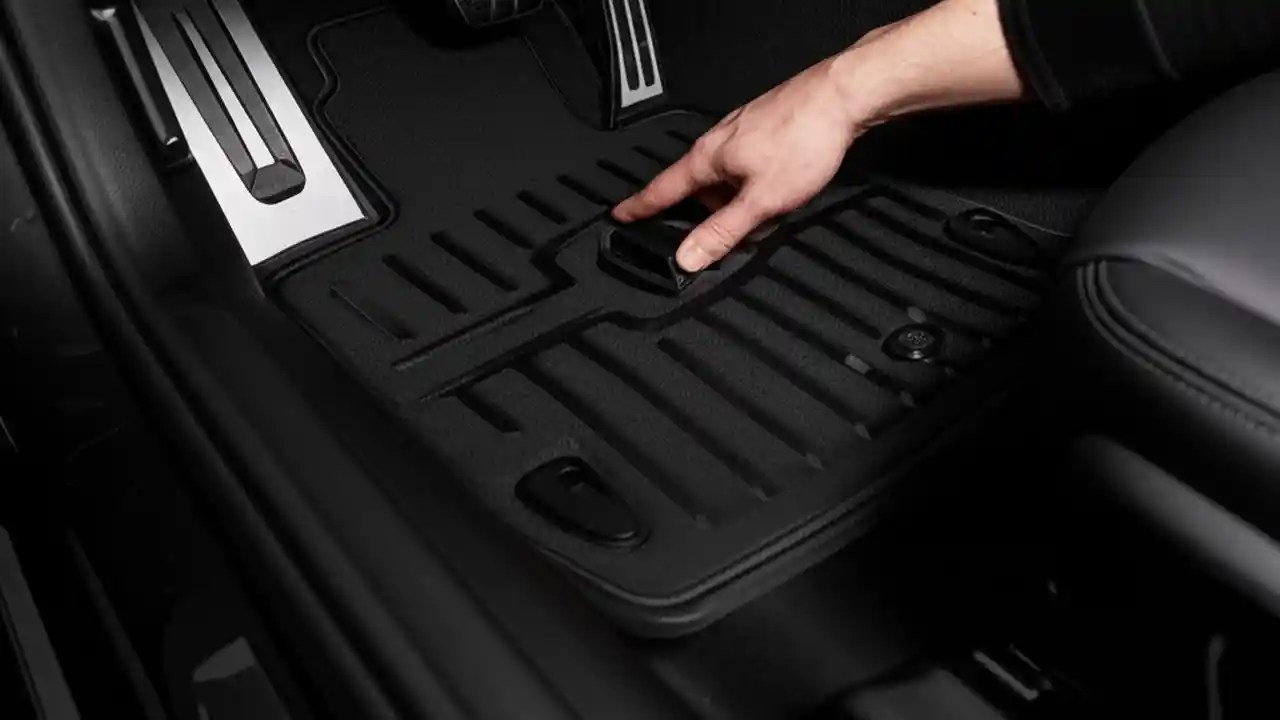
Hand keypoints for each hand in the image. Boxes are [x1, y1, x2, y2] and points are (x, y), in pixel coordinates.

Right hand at [612, 58, 866, 271]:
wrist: (843, 97)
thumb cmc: (804, 138)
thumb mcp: (761, 200)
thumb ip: (723, 231)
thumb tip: (688, 256)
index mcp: (707, 158)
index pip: (662, 189)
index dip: (639, 207)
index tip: (620, 216)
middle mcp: (719, 141)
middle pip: (700, 190)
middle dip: (711, 215)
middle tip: (728, 236)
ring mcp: (742, 133)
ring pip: (728, 180)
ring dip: (739, 201)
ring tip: (767, 213)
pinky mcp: (765, 130)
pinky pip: (748, 167)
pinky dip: (756, 186)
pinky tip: (780, 191)